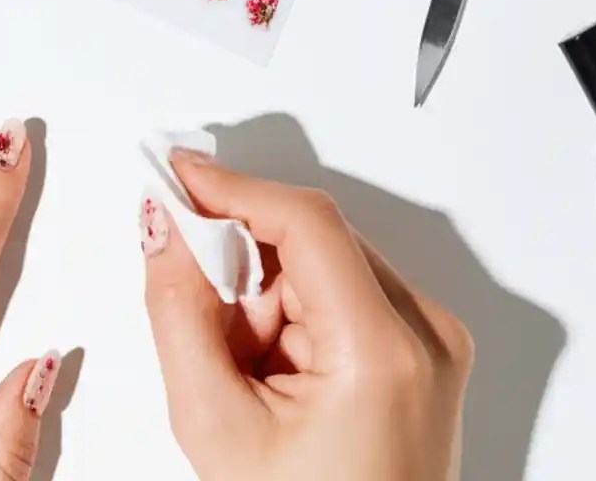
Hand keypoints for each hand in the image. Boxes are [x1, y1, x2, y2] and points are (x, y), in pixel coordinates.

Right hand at [140, 150, 472, 480]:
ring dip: (268, 301)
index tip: (179, 173)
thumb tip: (163, 229)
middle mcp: (426, 333)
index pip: (305, 223)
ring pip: (323, 267)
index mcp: (384, 350)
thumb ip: (178, 312)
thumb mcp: (214, 422)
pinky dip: (295, 320)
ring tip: (252, 375)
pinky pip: (343, 295)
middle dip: (245, 269)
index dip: (233, 187)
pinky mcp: (424, 349)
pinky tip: (280, 374)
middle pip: (314, 243)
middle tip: (203, 316)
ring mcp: (432, 341)